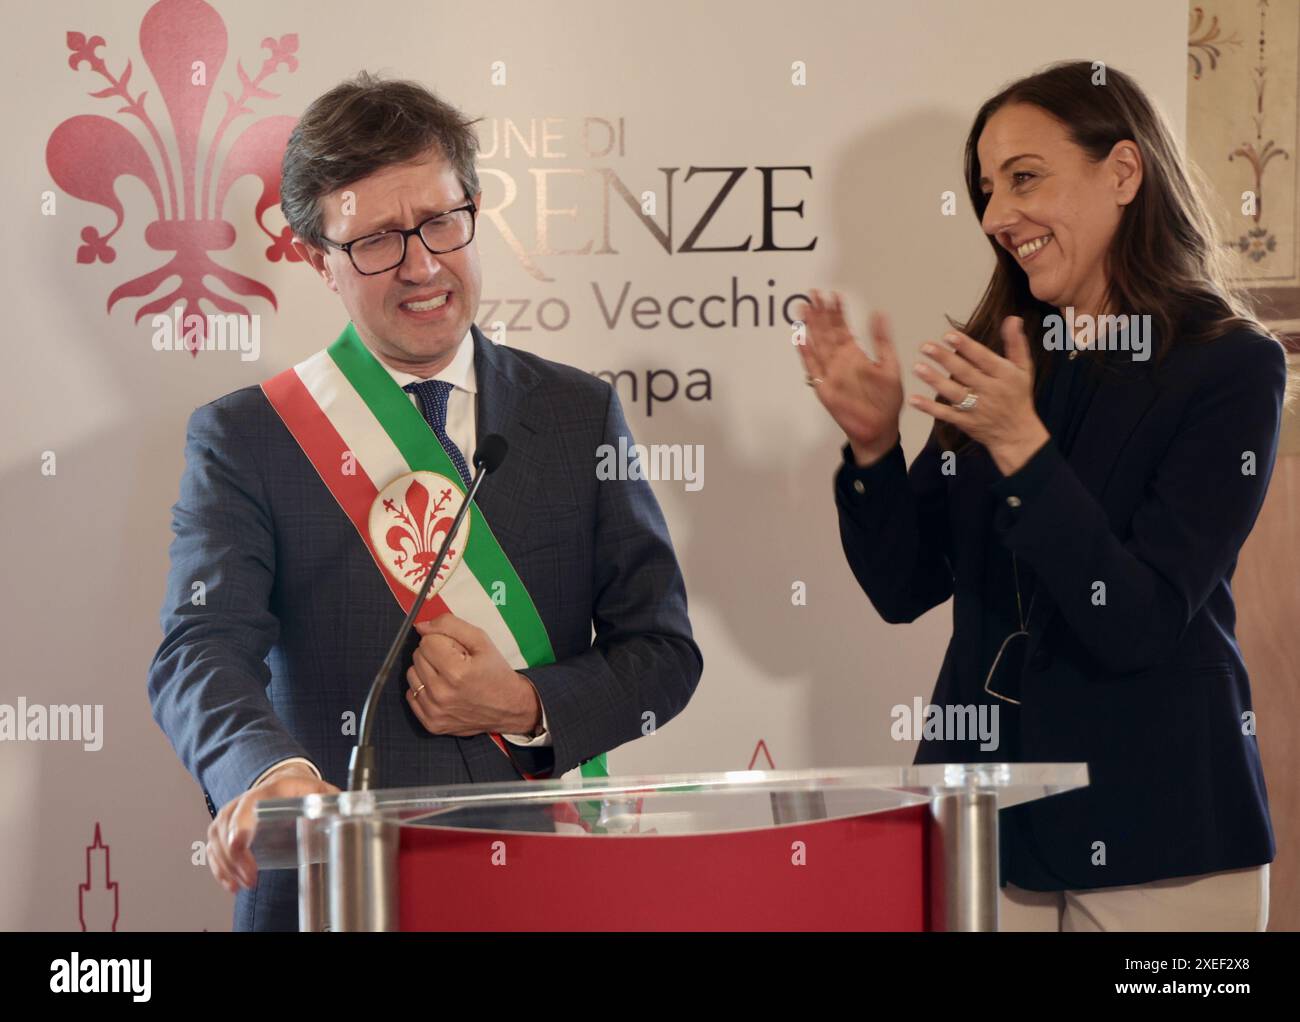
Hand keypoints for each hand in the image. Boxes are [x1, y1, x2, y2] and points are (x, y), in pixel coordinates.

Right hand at [206, 763, 338, 893]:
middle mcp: (243, 800)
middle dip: (235, 856)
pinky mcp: (224, 828)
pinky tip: (230, 883)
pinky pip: (213, 848)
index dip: (241, 826)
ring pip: (216, 840)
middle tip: (251, 878)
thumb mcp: (317, 789)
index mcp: (268, 791)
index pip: (248, 806)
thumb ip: (331, 798)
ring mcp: (230, 813)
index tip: (240, 846)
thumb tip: (350, 807)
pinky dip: (219, 868)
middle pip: (227, 827)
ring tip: (241, 885)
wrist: (282, 779)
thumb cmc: (299, 788)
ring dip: (226, 865)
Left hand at [407, 613, 540, 736]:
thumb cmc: (496, 674)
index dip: (444, 641)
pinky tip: (442, 689)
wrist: (510, 707)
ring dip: (427, 671)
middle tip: (456, 662)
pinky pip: (411, 694)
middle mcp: (442, 694)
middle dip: (435, 654)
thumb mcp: (482, 640)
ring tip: (449, 676)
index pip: (427, 641)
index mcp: (456, 672)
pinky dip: (424, 689)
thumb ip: (450, 625)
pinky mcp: (431, 723)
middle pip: (418, 656)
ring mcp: (435, 711)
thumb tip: (421, 626)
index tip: (458, 650)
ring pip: (412, 674)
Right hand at [796, 290, 903, 465]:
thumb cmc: (887, 402)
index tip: (833, 295)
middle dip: (820, 313)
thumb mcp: (890, 368)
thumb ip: (883, 342)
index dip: (838, 312)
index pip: (844, 328)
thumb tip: (880, 314)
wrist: (879, 429)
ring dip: (811, 327)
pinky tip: (801, 338)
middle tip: (814, 293)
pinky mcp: (824, 387)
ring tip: (804, 308)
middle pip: (827, 332)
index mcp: (856, 355)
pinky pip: (813, 368)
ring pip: (818, 345)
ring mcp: (831, 373)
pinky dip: (806, 354)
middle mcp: (840, 361)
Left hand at [909, 315, 1048, 474]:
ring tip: (917, 367)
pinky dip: (930, 408)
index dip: (966, 346)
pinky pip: (946, 414)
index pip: (983, 358)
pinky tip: (914, 399)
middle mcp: (990, 391)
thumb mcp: (1023, 369)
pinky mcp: (966, 422)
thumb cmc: (1018, 396)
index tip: (949, 335)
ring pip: (954, 393)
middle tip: (925, 346)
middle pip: (965, 373)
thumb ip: (1016, 344)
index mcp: (1003, 375)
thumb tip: (1013, 319)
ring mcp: (977, 408)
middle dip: (944, 359)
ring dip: (935, 380)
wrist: (1017, 434)